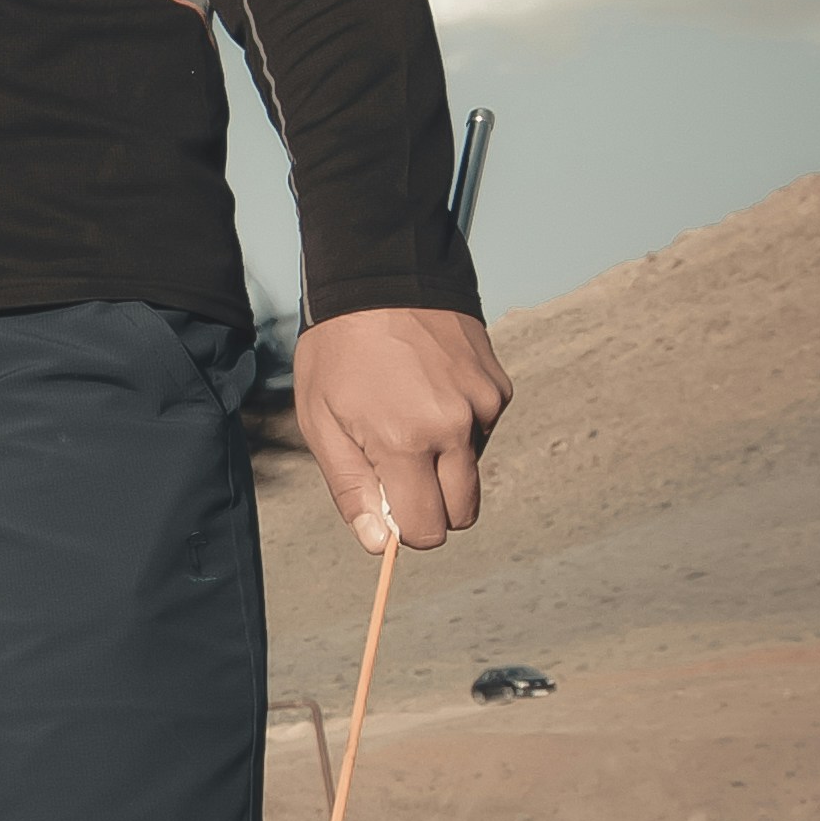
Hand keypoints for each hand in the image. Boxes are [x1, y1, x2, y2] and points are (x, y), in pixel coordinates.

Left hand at [290, 304, 510, 554]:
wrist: (382, 276)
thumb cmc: (339, 351)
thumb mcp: (321, 420)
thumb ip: (351, 487)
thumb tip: (378, 543)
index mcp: (406, 442)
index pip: (428, 530)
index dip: (406, 530)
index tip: (388, 508)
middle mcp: (454, 428)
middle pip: (462, 512)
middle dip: (432, 507)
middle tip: (397, 468)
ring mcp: (483, 407)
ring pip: (473, 471)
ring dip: (445, 462)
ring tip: (407, 413)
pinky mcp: (498, 388)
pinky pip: (484, 433)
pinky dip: (460, 427)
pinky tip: (429, 391)